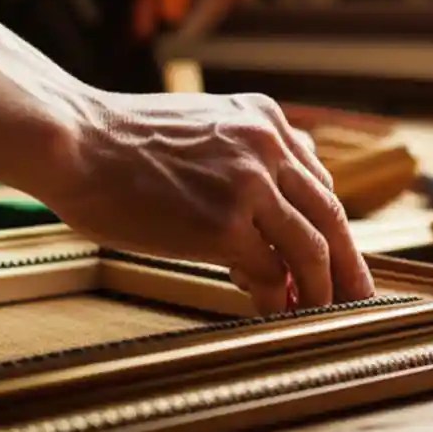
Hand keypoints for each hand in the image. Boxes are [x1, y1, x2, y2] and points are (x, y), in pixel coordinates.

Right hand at [39, 88, 374, 313]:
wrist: (72, 141)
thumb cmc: (121, 145)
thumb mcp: (202, 127)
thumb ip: (243, 158)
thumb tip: (270, 218)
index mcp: (264, 118)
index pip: (317, 182)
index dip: (327, 227)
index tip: (334, 257)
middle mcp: (267, 145)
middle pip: (330, 216)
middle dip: (348, 265)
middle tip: (360, 297)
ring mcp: (249, 185)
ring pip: (311, 247)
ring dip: (319, 288)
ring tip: (316, 313)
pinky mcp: (223, 224)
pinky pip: (268, 271)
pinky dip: (272, 296)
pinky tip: (264, 308)